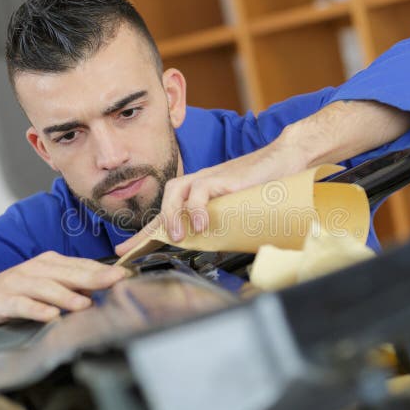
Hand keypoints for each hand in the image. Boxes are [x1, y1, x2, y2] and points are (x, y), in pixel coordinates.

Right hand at [0, 252, 128, 328]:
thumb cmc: (16, 290)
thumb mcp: (45, 283)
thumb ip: (70, 286)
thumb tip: (99, 293)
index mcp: (50, 263)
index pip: (81, 265)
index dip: (103, 270)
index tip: (125, 275)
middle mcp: (36, 269)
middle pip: (69, 273)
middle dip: (94, 277)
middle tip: (115, 281)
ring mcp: (19, 283)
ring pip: (47, 287)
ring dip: (66, 296)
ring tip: (84, 304)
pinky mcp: (4, 300)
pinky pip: (23, 305)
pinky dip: (37, 310)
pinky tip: (50, 316)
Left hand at [115, 137, 303, 256]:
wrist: (285, 159)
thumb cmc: (264, 185)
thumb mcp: (239, 210)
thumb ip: (226, 225)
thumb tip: (221, 249)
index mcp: (200, 193)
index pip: (167, 213)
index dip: (145, 232)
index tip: (125, 250)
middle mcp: (200, 184)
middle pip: (165, 199)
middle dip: (150, 225)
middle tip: (141, 247)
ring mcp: (210, 178)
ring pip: (176, 191)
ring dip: (172, 215)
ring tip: (178, 237)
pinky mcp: (223, 177)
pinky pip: (201, 190)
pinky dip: (196, 209)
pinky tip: (200, 225)